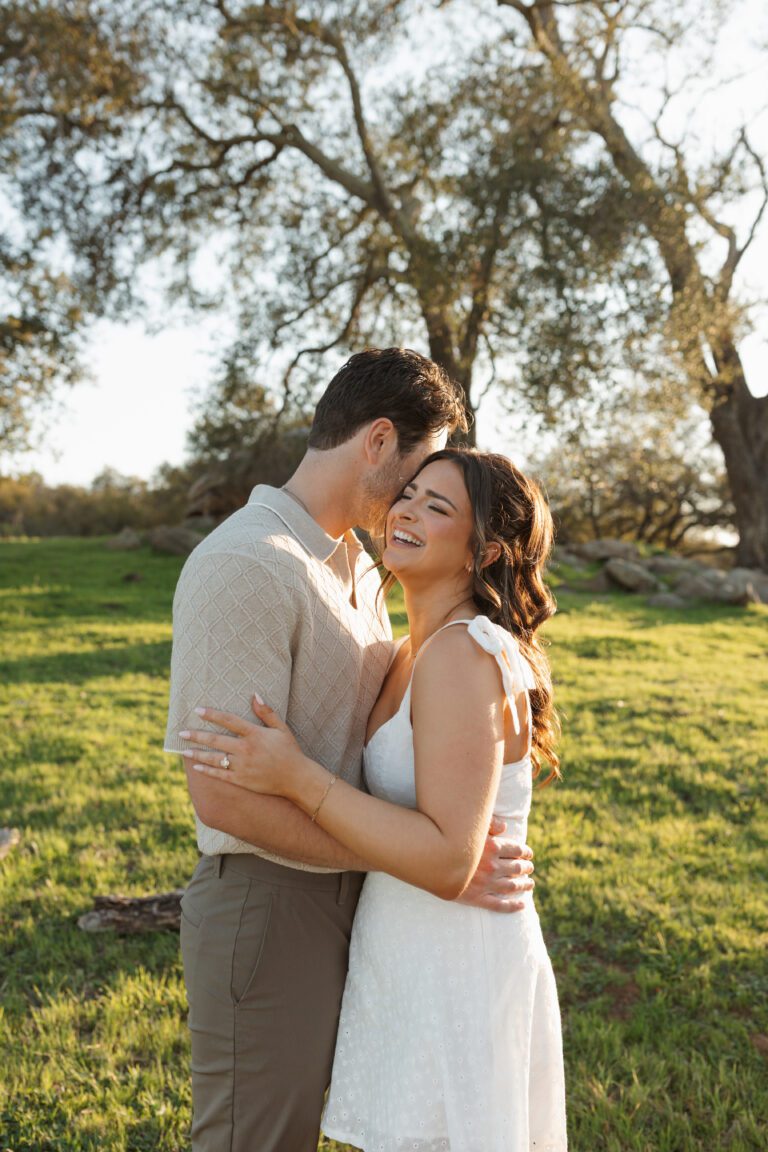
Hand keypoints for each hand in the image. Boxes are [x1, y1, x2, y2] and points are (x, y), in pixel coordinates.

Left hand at [180, 695, 306, 796]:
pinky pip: (220, 775)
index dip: (212, 714)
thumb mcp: (281, 728)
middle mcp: (246, 749)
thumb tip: (255, 695)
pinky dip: (207, 771)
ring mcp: (242, 766)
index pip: (229, 721)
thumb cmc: (290, 751)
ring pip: (214, 758)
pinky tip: (195, 767)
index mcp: (255, 734)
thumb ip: (267, 712)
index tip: (198, 710)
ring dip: (197, 753)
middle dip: (197, 735)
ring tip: (183, 750)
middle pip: (216, 740)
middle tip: (182, 732)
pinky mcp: (241, 780)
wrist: (296, 778)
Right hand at [456, 817, 534, 912]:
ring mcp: (486, 884)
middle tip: (530, 867)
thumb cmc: (449, 839)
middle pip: (516, 868)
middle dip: (525, 867)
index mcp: (492, 847)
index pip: (516, 850)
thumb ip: (488, 823)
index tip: (529, 854)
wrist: (429, 861)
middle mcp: (492, 867)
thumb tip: (505, 826)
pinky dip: (512, 906)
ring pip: (512, 886)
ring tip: (530, 884)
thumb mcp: (468, 826)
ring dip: (524, 885)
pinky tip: (521, 906)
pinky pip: (500, 905)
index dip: (525, 852)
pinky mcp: (477, 899)